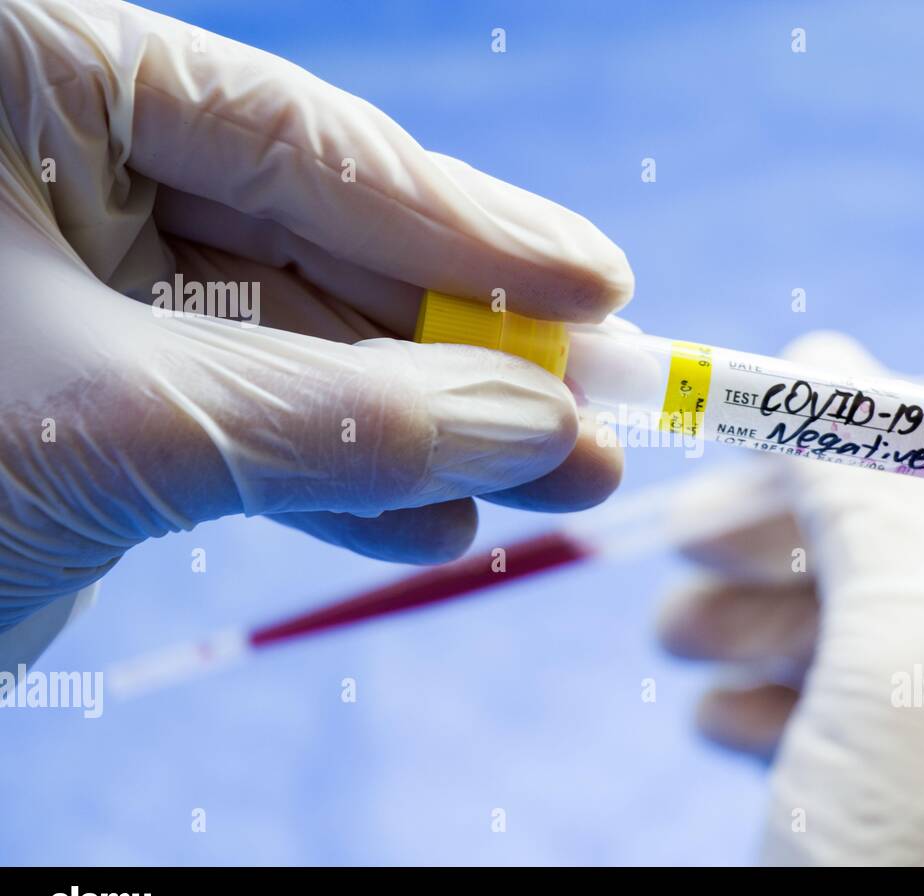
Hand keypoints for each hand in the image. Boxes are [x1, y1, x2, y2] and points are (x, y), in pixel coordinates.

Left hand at [0, 0, 631, 641]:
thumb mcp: (125, 424)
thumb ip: (348, 416)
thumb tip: (538, 419)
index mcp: (30, 76)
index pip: (301, 139)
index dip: (470, 226)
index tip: (599, 288)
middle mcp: (52, 163)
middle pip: (317, 249)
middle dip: (464, 351)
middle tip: (603, 415)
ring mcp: (67, 283)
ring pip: (287, 348)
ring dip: (418, 433)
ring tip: (547, 492)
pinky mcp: (75, 392)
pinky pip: (233, 421)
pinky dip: (330, 484)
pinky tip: (429, 527)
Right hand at [658, 333, 923, 864]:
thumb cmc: (915, 863)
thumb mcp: (906, 655)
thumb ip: (877, 499)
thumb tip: (831, 365)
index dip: (891, 436)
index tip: (775, 415)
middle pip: (912, 549)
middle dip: (798, 530)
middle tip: (697, 525)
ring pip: (852, 627)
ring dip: (757, 610)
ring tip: (677, 629)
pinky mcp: (884, 809)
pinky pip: (822, 711)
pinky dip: (761, 693)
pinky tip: (715, 714)